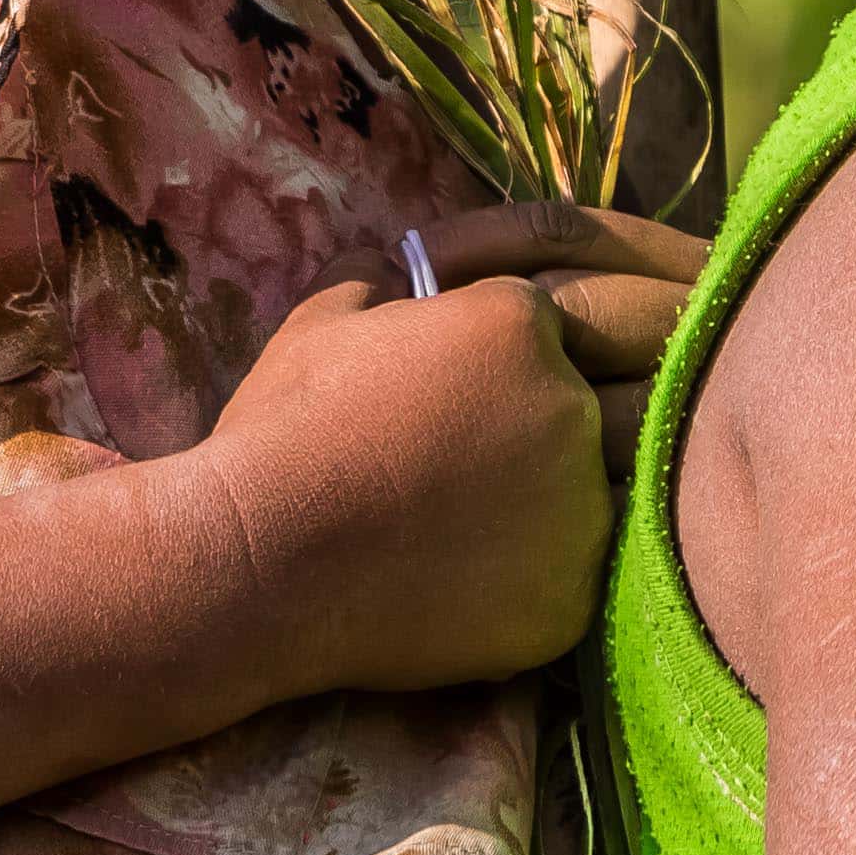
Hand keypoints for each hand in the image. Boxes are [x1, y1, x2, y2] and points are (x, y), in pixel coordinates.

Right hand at [191, 202, 702, 692]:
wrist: (259, 561)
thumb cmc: (283, 432)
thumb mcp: (320, 323)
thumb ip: (377, 278)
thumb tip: (394, 259)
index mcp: (520, 324)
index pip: (554, 328)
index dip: (505, 363)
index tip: (460, 398)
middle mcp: (570, 406)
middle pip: (594, 404)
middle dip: (547, 429)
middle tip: (473, 467)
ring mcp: (580, 505)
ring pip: (596, 495)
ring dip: (554, 505)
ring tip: (474, 527)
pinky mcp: (571, 595)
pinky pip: (573, 580)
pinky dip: (531, 583)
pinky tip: (468, 586)